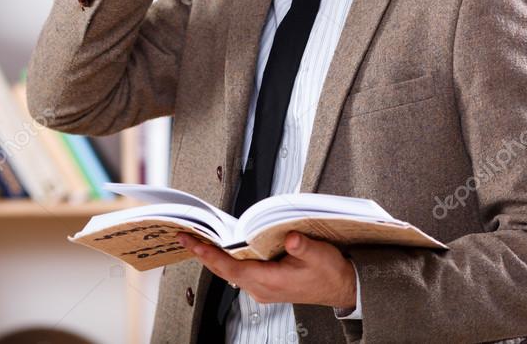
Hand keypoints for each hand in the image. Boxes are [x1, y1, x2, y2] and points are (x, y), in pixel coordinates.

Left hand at [176, 231, 356, 308]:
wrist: (341, 287)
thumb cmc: (330, 273)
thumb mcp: (319, 255)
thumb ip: (303, 246)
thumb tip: (290, 237)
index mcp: (270, 282)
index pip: (232, 269)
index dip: (211, 256)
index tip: (194, 244)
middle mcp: (262, 288)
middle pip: (225, 271)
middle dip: (203, 254)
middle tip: (185, 238)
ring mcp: (262, 287)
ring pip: (230, 272)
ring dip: (213, 257)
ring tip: (197, 241)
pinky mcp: (266, 284)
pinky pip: (239, 272)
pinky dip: (226, 260)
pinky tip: (222, 250)